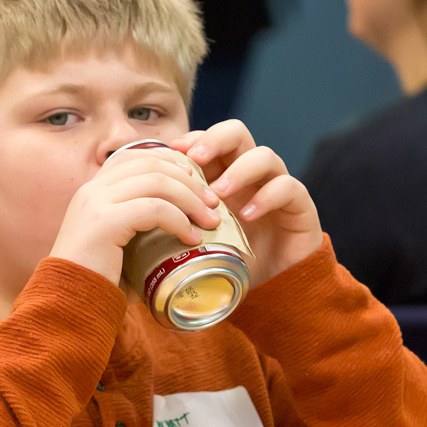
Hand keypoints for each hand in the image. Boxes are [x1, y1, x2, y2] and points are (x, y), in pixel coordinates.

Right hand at [49, 146, 222, 282]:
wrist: (66, 301)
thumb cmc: (94, 278)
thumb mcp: (112, 242)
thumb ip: (133, 223)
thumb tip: (176, 219)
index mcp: (92, 190)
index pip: (135, 156)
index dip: (169, 161)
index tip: (194, 181)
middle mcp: (91, 190)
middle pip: (151, 164)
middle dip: (188, 180)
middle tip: (212, 202)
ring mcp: (96, 203)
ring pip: (156, 182)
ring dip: (190, 199)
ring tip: (209, 220)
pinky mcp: (104, 222)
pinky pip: (154, 209)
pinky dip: (179, 220)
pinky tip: (191, 238)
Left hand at [171, 120, 322, 287]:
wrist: (270, 293)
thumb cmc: (227, 265)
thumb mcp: (192, 241)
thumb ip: (168, 223)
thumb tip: (126, 216)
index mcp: (222, 176)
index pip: (209, 141)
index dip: (191, 140)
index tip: (171, 152)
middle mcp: (250, 176)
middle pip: (237, 133)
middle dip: (214, 140)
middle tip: (193, 159)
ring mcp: (276, 187)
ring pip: (265, 156)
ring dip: (239, 171)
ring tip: (217, 194)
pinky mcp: (300, 207)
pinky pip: (288, 187)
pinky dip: (267, 197)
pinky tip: (246, 215)